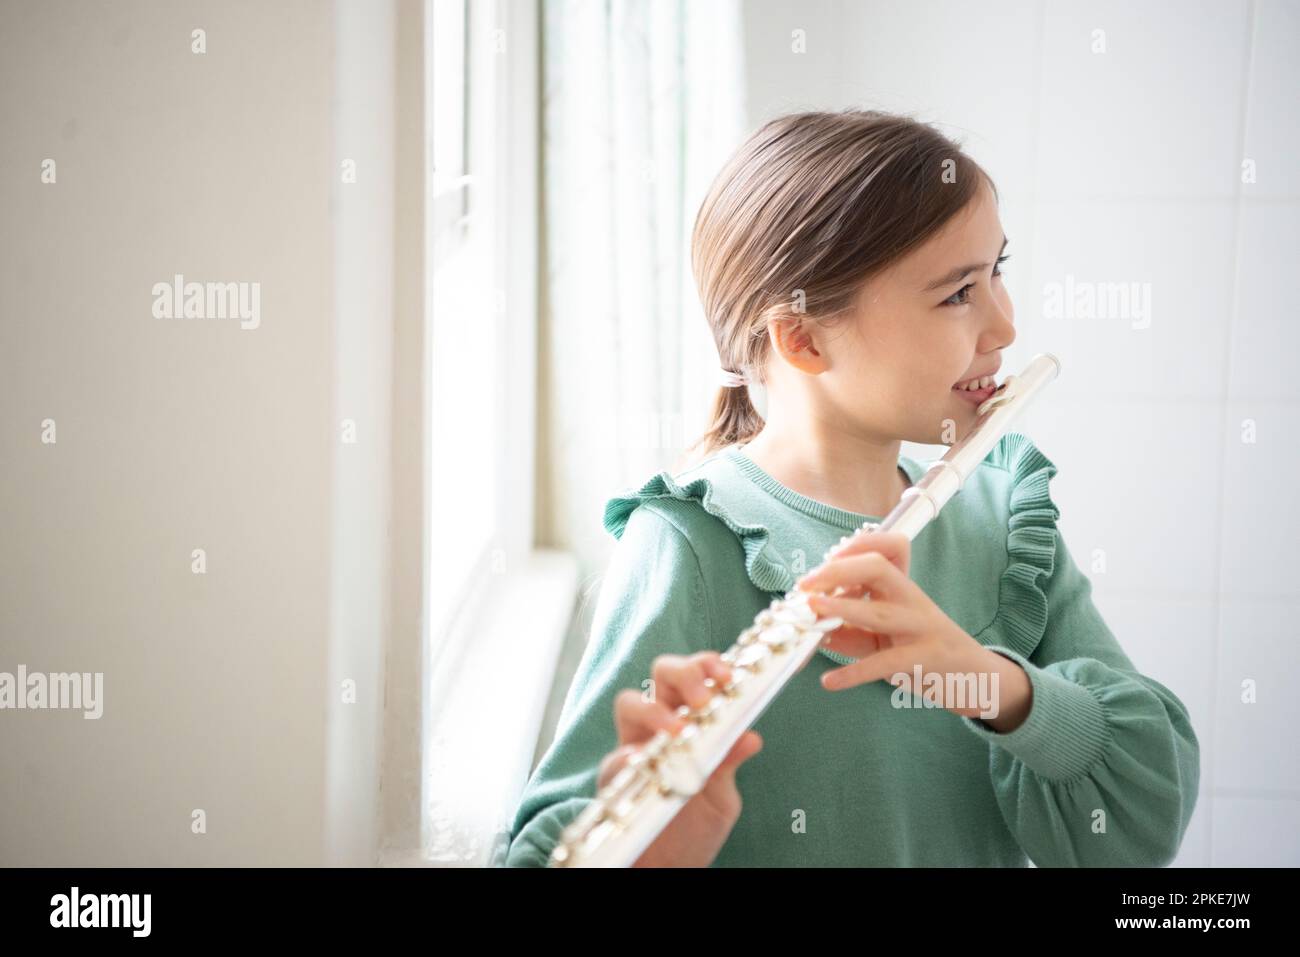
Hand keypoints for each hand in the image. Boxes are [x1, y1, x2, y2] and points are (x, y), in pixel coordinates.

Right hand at [600, 651, 762, 866]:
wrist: (666, 870)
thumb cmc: (692, 829)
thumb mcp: (721, 798)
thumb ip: (729, 764)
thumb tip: (751, 737)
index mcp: (689, 722)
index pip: (696, 677)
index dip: (708, 666)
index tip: (729, 674)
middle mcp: (658, 726)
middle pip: (662, 674)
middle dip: (684, 674)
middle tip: (704, 700)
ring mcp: (633, 747)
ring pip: (630, 702)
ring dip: (655, 710)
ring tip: (677, 732)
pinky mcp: (613, 777)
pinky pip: (615, 756)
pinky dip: (631, 757)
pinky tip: (648, 765)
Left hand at [795, 529, 1030, 727]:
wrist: (974, 678)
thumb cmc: (921, 650)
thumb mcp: (885, 636)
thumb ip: (852, 631)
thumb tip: (814, 631)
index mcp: (903, 587)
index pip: (889, 548)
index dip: (858, 545)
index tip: (828, 556)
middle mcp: (913, 599)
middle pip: (879, 569)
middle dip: (839, 572)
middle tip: (806, 585)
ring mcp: (922, 628)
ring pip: (879, 613)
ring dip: (843, 609)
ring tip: (813, 612)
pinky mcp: (926, 658)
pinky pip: (886, 663)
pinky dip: (855, 673)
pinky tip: (829, 681)